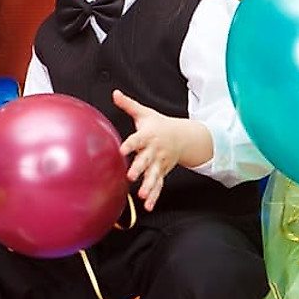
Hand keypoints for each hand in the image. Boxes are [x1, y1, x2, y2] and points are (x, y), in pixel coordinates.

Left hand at [114, 89, 185, 210]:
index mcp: (147, 136)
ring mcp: (159, 164)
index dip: (129, 145)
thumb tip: (115, 93)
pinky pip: (158, 185)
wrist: (183, 136)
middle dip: (138, 168)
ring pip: (153, 176)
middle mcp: (154, 151)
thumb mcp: (145, 113)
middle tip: (130, 176)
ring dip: (148, 186)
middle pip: (145, 161)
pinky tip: (147, 205)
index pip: (136, 140)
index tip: (121, 150)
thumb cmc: (159, 124)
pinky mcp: (162, 172)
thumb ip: (129, 105)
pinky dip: (153, 196)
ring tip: (141, 196)